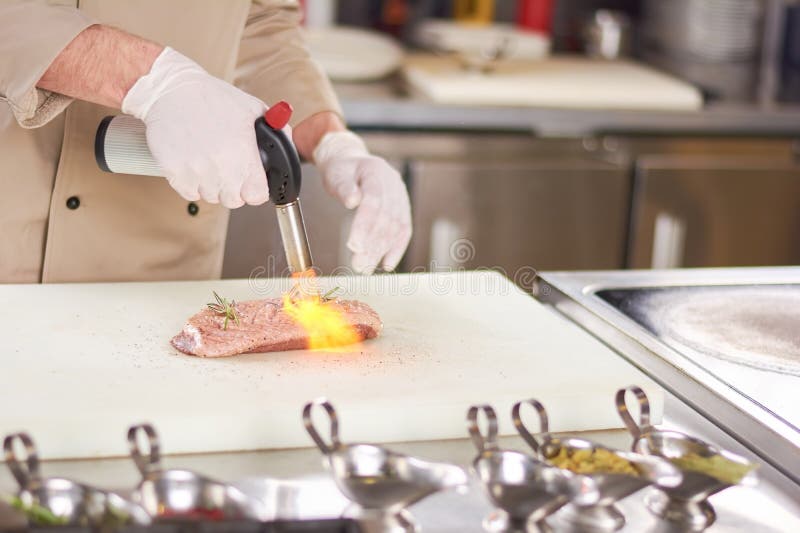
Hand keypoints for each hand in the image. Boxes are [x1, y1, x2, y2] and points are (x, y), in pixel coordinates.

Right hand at [122, 47, 267, 207]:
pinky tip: (194, 162)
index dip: (257, 189)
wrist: (170, 90)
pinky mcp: (174, 173)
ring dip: (214, 186)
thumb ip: (277, 131)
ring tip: (210, 160)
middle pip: (234, 200)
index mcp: (242, 152)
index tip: (253, 182)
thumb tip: (289, 147)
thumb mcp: (252, 109)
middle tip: (230, 168)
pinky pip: (190, 193)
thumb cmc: (211, 97)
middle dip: (235, 188)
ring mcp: (195, 172)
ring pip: (211, 197)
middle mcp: (219, 166)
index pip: (257, 195)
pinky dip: (193, 183)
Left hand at [313, 131, 411, 273]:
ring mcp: (401, 196)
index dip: (365, 225)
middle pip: (386, 218)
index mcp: (376, 172)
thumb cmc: (342, 171)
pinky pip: (404, 230)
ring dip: (381, 250)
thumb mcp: (337, 174)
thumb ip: (344, 187)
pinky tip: (386, 265)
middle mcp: (393, 184)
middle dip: (372, 244)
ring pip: (395, 227)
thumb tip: (353, 200)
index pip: (373, 201)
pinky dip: (396, 249)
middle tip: (358, 265)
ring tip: (365, 268)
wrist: (353, 162)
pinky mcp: (403, 208)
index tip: (353, 246)